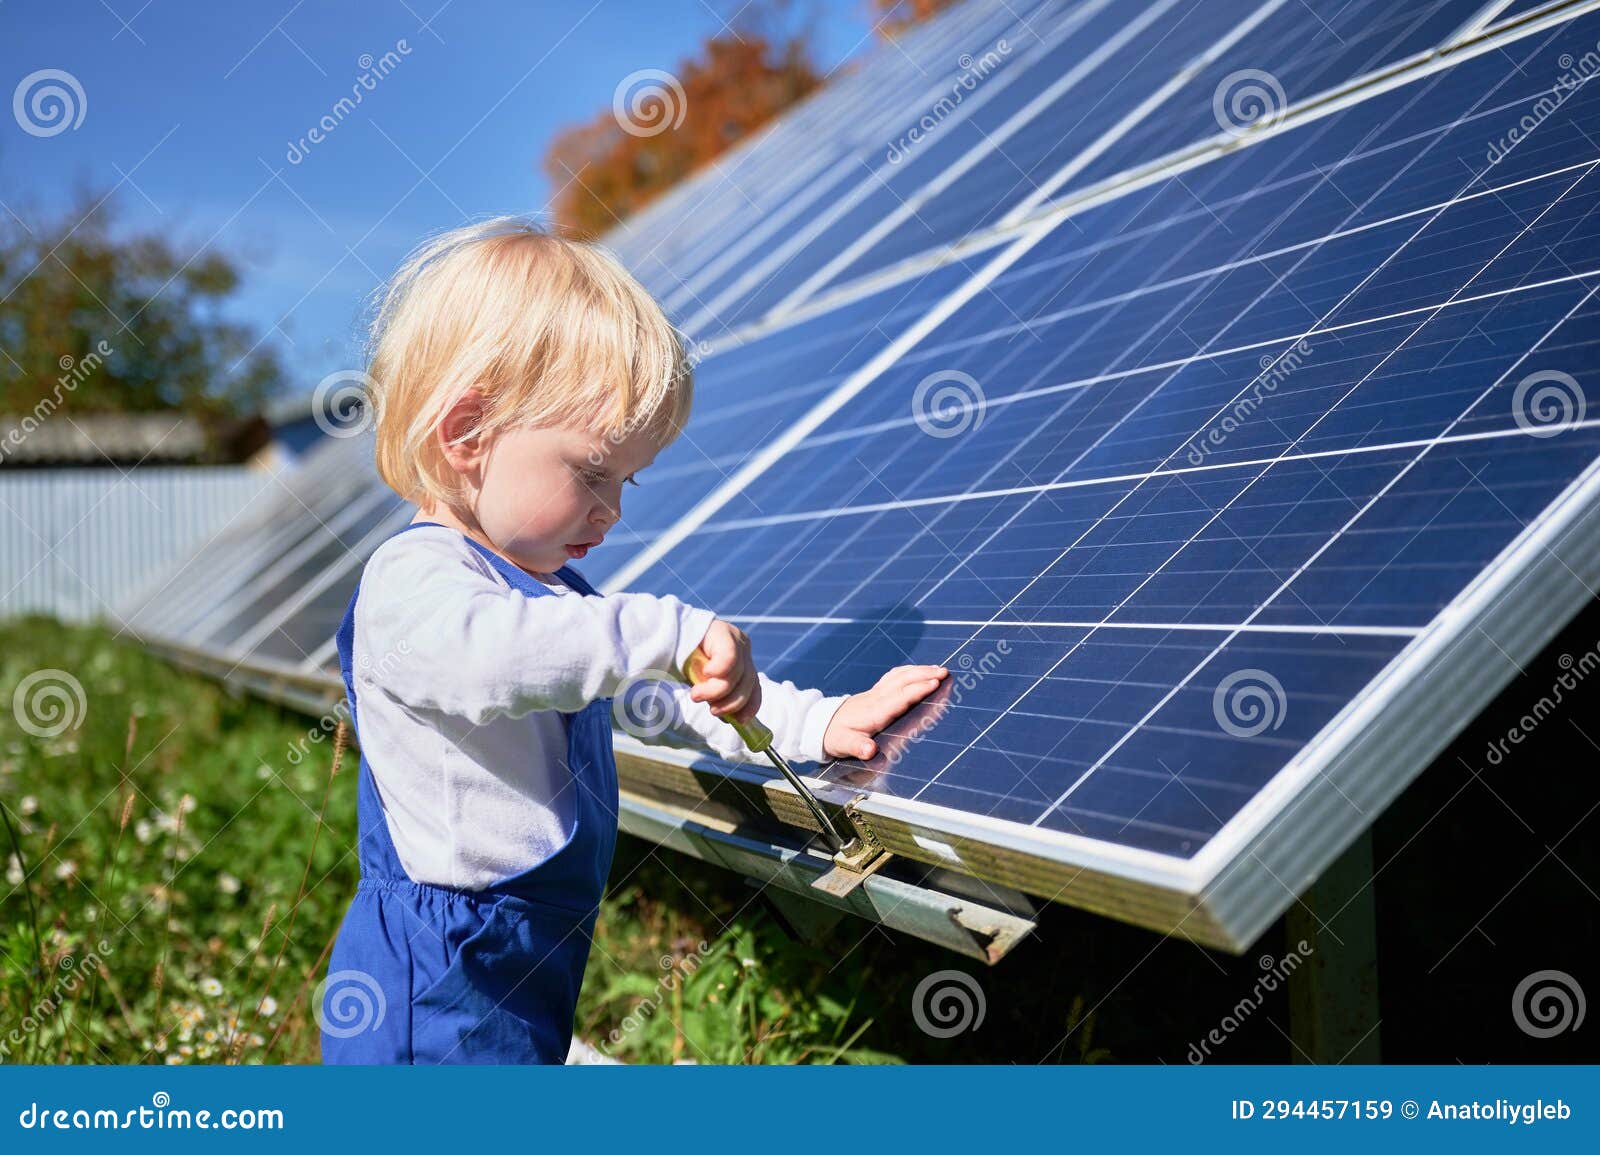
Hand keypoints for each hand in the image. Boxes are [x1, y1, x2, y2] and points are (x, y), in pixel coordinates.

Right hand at [686, 620, 761, 722]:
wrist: (666, 638)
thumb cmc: (686, 664)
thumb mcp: (706, 685)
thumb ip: (719, 696)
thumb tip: (730, 718)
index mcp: (743, 663)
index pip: (755, 689)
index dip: (750, 707)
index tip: (739, 721)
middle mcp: (743, 650)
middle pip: (749, 683)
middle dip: (731, 703)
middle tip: (712, 710)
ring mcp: (735, 639)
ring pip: (737, 674)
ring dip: (716, 691)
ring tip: (696, 695)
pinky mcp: (724, 632)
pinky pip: (729, 657)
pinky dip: (718, 670)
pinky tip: (706, 673)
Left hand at [822, 664, 947, 760]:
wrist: (822, 725)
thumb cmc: (836, 737)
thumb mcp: (843, 746)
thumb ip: (858, 747)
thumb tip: (870, 750)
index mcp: (874, 712)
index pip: (899, 698)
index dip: (917, 690)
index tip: (934, 683)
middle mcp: (877, 699)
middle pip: (904, 681)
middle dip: (925, 675)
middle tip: (945, 672)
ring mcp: (876, 693)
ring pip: (900, 676)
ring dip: (920, 670)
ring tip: (939, 669)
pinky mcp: (875, 692)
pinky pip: (895, 677)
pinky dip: (910, 671)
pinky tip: (919, 671)